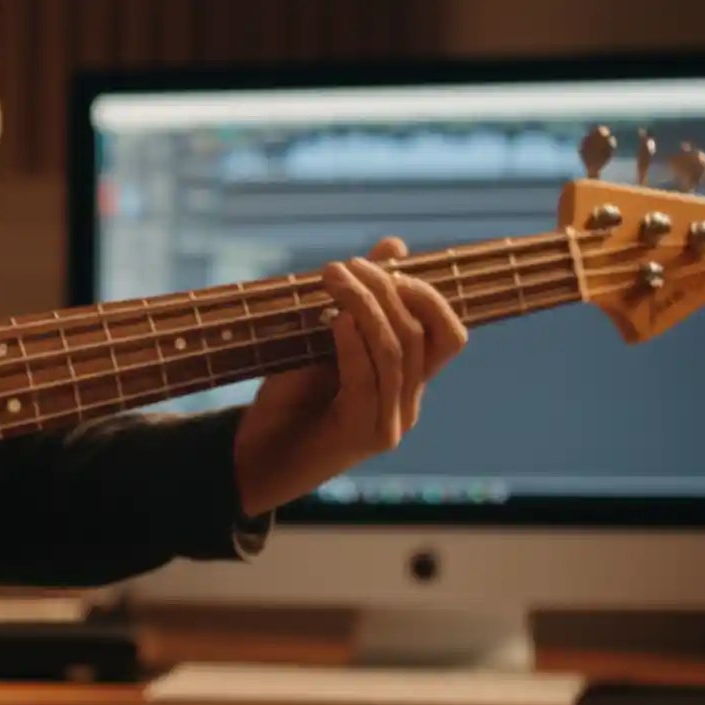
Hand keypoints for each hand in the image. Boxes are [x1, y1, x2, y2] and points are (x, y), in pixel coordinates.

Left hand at [232, 238, 467, 516]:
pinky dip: (352, 343)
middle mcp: (408, 404)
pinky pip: (366, 379)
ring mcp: (388, 423)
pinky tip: (334, 318)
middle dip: (385, 289)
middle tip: (345, 266)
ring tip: (333, 278)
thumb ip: (361, 299)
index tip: (388, 264)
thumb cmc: (291, 398)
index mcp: (407, 382)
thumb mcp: (324, 340)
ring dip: (364, 306)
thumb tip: (395, 245)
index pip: (448, 335)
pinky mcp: (359, 434)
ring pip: (396, 352)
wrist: (256, 458)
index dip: (428, 295)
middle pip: (419, 335)